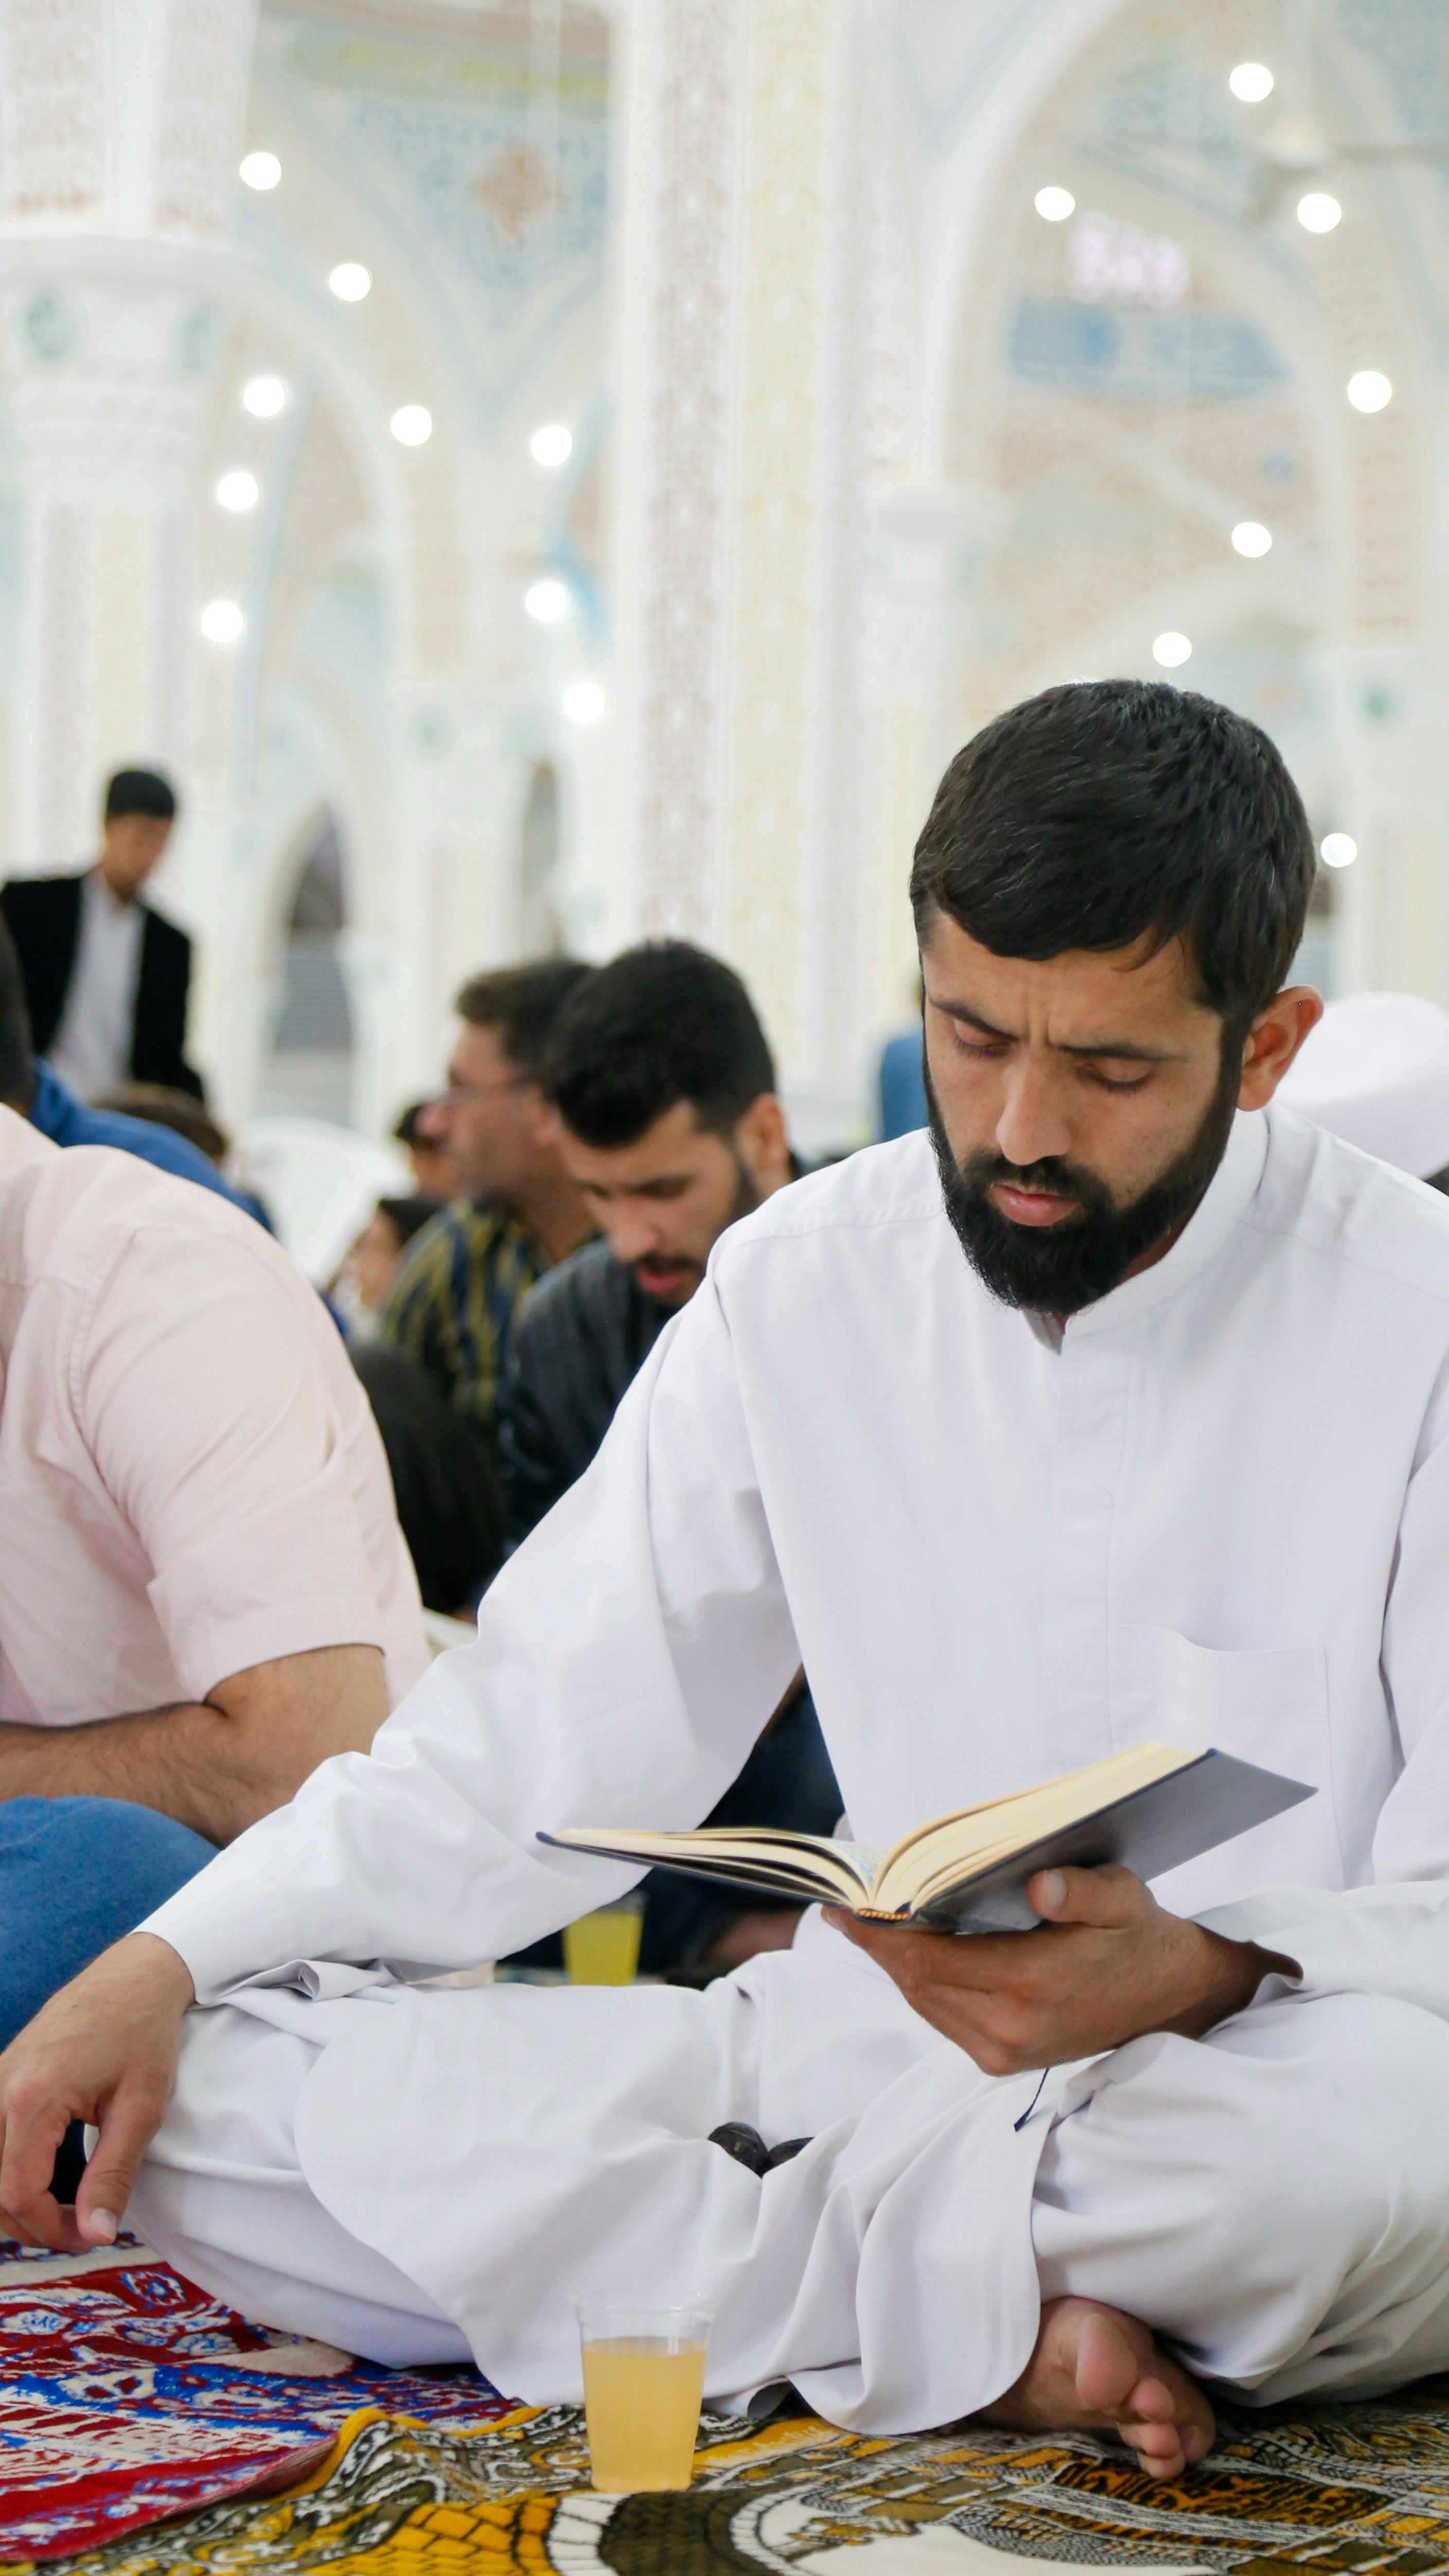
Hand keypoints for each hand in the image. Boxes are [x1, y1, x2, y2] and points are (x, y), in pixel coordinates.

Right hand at [0, 1934, 193, 2250]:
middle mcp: (0, 2088)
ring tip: (61, 2210)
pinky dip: (7, 2170)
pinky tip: (41, 2178)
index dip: (50, 2230)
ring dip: (14, 2200)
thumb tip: (96, 2234)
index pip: (18, 2194)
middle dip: (31, 2223)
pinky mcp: (0, 2074)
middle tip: (80, 2229)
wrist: (135, 1976)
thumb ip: (113, 2175)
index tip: (88, 2236)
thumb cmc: (142, 2035)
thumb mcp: (141, 2108)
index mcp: (32, 2099)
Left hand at [826, 1866, 1296, 2073]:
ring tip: (866, 1922)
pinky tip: (908, 1952)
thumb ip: (1078, 1890)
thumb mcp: (1121, 1897)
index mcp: (1029, 1986)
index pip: (928, 1959)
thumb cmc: (1138, 1935)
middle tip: (843, 1905)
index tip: (843, 1905)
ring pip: (924, 2002)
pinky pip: (941, 2016)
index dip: (879, 1933)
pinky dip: (919, 1984)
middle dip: (877, 1944)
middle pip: (916, 1983)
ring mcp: (1002, 2052)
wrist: (1170, 1998)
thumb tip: (1038, 1887)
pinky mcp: (1001, 2060)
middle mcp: (1008, 2029)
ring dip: (894, 1965)